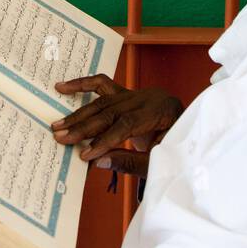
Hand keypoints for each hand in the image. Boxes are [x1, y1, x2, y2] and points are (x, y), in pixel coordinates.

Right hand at [51, 74, 182, 178]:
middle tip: (62, 138)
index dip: (105, 140)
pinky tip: (62, 87)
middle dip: (85, 127)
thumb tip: (97, 161)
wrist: (187, 136)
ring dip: (79, 114)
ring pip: (103, 100)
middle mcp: (149, 97)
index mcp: (162, 111)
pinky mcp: (126, 94)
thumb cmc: (176, 151)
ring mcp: (136, 93)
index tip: (85, 155)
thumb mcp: (159, 161)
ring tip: (58, 126)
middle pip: (111, 111)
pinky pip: (102, 85)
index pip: (127, 124)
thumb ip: (130, 162)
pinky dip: (82, 85)